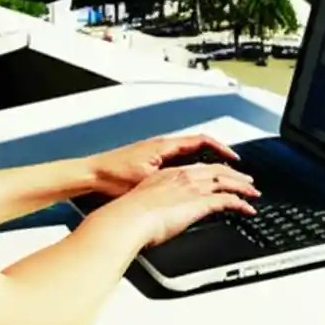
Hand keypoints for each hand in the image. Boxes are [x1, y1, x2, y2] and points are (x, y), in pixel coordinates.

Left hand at [87, 134, 240, 197]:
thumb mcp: (146, 178)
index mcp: (165, 145)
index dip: (222, 149)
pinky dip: (192, 166)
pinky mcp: (150, 160)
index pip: (202, 140)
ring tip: (219, 173)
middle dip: (219, 155)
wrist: (90, 174)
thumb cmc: (112, 175)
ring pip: (190, 152)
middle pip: (200, 145)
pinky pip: (179, 159)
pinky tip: (193, 180)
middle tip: (234, 169)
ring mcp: (156, 151)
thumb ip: (170, 178)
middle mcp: (162, 145)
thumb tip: (192, 184)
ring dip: (206, 161)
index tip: (235, 159)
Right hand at [103, 164, 259, 245]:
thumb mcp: (141, 203)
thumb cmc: (126, 216)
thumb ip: (153, 204)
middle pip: (217, 170)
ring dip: (243, 187)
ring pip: (227, 181)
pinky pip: (229, 199)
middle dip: (234, 175)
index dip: (212, 170)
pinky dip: (242, 203)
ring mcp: (193, 187)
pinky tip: (248, 208)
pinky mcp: (201, 201)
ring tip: (253, 192)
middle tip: (246, 180)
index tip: (221, 173)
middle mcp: (183, 177)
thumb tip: (157, 215)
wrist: (125, 219)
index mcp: (167, 174)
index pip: (197, 168)